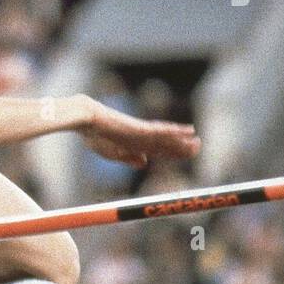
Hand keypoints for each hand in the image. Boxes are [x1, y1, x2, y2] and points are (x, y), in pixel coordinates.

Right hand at [76, 96, 200, 168]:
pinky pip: (162, 130)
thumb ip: (129, 157)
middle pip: (166, 144)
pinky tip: (188, 130)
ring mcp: (142, 132)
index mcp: (134, 144)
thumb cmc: (94, 135)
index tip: (185, 154)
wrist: (86, 120)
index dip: (173, 153)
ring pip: (168, 138)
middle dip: (182, 147)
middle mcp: (141, 137)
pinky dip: (176, 131)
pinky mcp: (140, 127)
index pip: (158, 150)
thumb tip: (145, 162)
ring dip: (183, 140)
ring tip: (197, 142)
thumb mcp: (112, 152)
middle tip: (198, 147)